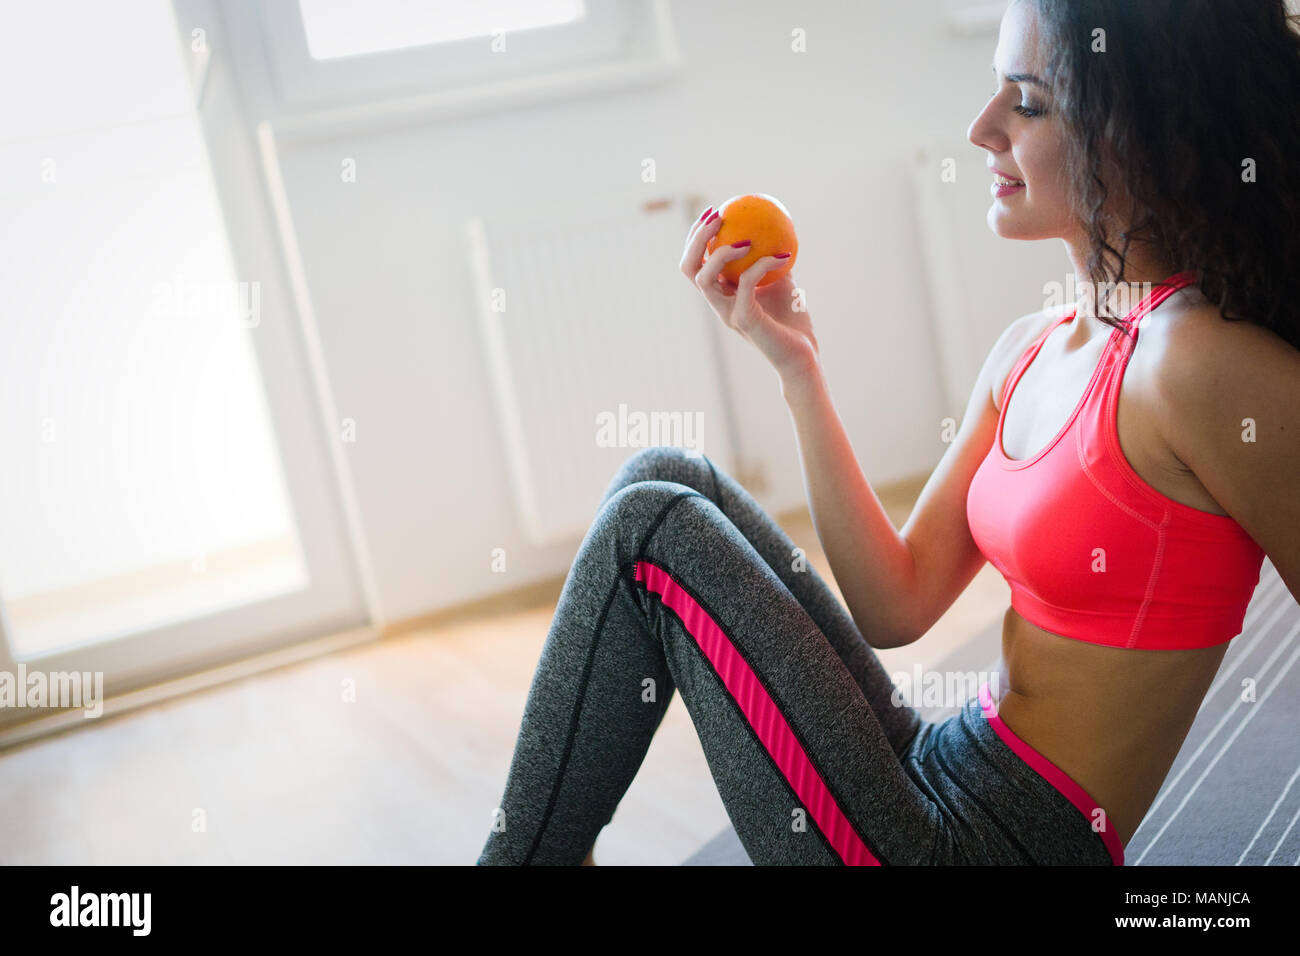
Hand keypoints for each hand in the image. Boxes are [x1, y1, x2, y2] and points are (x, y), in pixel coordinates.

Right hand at [680, 208, 819, 382]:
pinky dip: (763, 264)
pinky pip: (746, 283)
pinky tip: (783, 255)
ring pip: (704, 278)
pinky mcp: (744, 319)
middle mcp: (718, 303)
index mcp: (721, 294)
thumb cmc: (792, 322)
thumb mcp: (781, 281)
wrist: (802, 356)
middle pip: (688, 268)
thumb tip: (774, 226)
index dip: (695, 236)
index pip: (695, 262)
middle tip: (716, 216)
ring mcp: (727, 313)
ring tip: (745, 237)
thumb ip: (770, 258)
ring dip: (719, 252)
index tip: (715, 211)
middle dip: (695, 239)